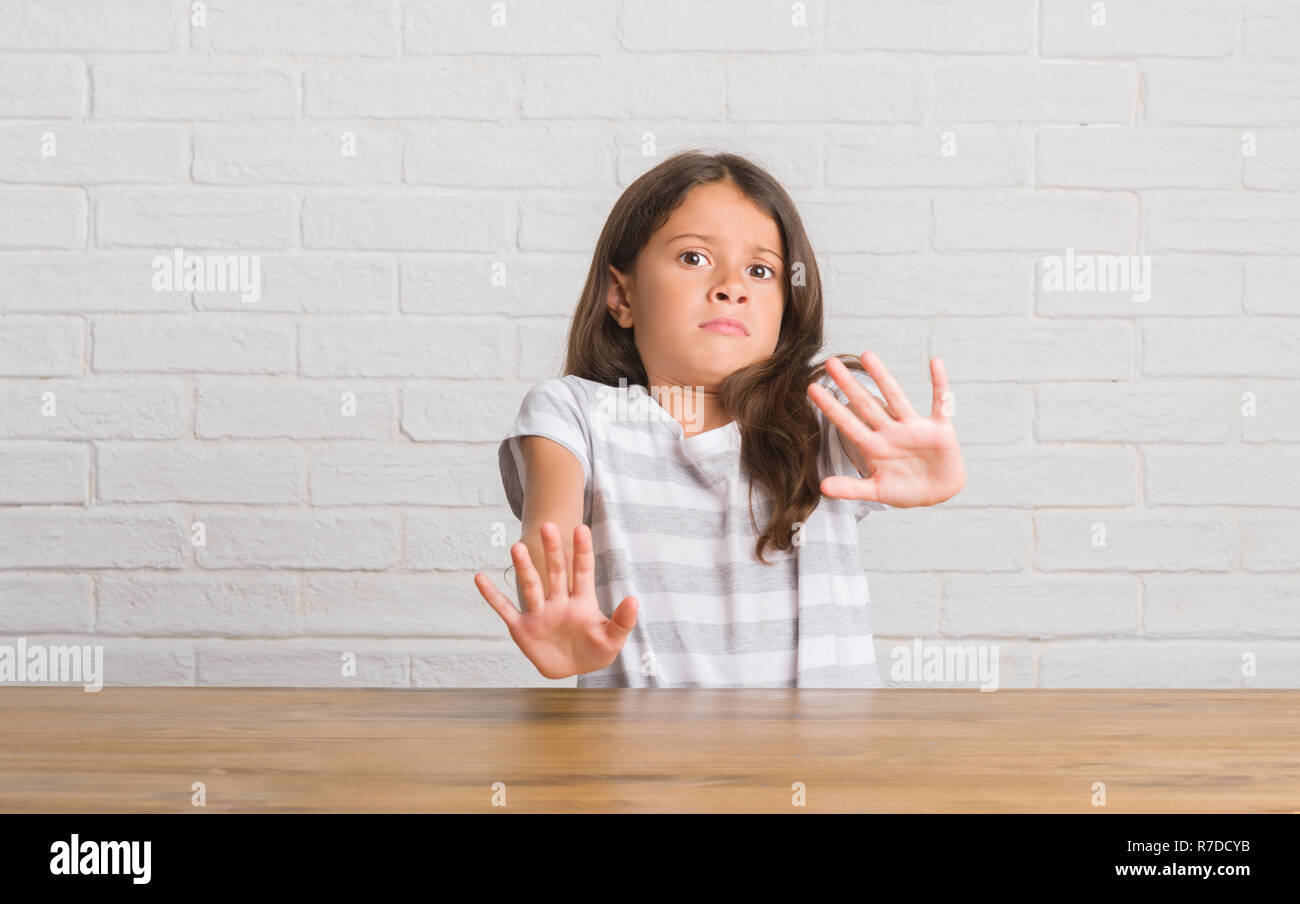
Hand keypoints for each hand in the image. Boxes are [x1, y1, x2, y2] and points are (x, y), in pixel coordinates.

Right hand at [473, 521, 638, 679]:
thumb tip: (635, 600)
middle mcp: (559, 602)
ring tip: (517, 547)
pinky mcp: (522, 628)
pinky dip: (492, 596)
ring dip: (524, 568)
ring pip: (531, 586)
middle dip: (552, 551)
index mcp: (582, 602)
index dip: (582, 551)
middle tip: (549, 526)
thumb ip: (623, 621)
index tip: (581, 529)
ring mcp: (539, 613)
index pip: (583, 571)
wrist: (571, 670)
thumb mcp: (612, 639)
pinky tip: (480, 578)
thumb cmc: (594, 651)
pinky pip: (505, 609)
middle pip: (556, 572)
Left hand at [807, 352, 965, 507]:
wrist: (938, 494)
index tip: (811, 389)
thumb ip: (851, 488)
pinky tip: (934, 362)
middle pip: (866, 404)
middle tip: (830, 363)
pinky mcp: (939, 429)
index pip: (848, 423)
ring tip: (867, 355)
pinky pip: (941, 402)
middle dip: (848, 385)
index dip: (830, 407)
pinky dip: (939, 383)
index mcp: (874, 446)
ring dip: (882, 377)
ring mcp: (914, 428)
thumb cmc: (906, 490)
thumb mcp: (877, 491)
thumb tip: (822, 487)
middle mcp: (891, 432)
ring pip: (896, 397)